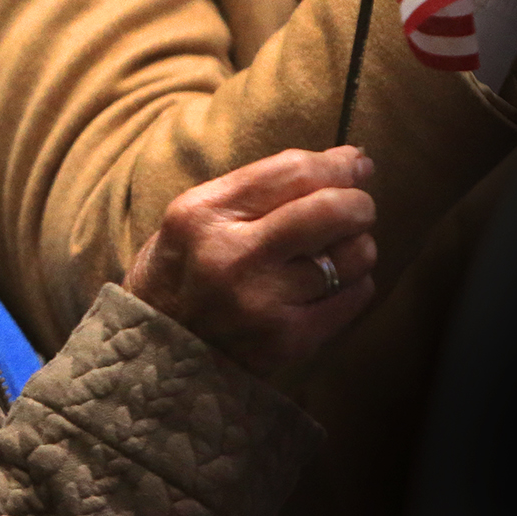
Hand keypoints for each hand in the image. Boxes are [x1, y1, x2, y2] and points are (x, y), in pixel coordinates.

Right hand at [127, 147, 376, 377]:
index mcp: (203, 214)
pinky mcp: (288, 339)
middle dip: (359, 201)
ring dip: (357, 244)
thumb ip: (258, 189)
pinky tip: (332, 281)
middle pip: (330, 210)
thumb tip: (345, 163)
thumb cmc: (183, 271)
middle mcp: (233, 256)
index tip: (356, 163)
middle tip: (359, 205)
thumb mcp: (195, 216)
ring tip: (339, 247)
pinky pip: (353, 295)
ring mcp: (263, 302)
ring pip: (352, 255)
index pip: (291, 172)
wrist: (157, 352)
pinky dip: (353, 281)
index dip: (336, 164)